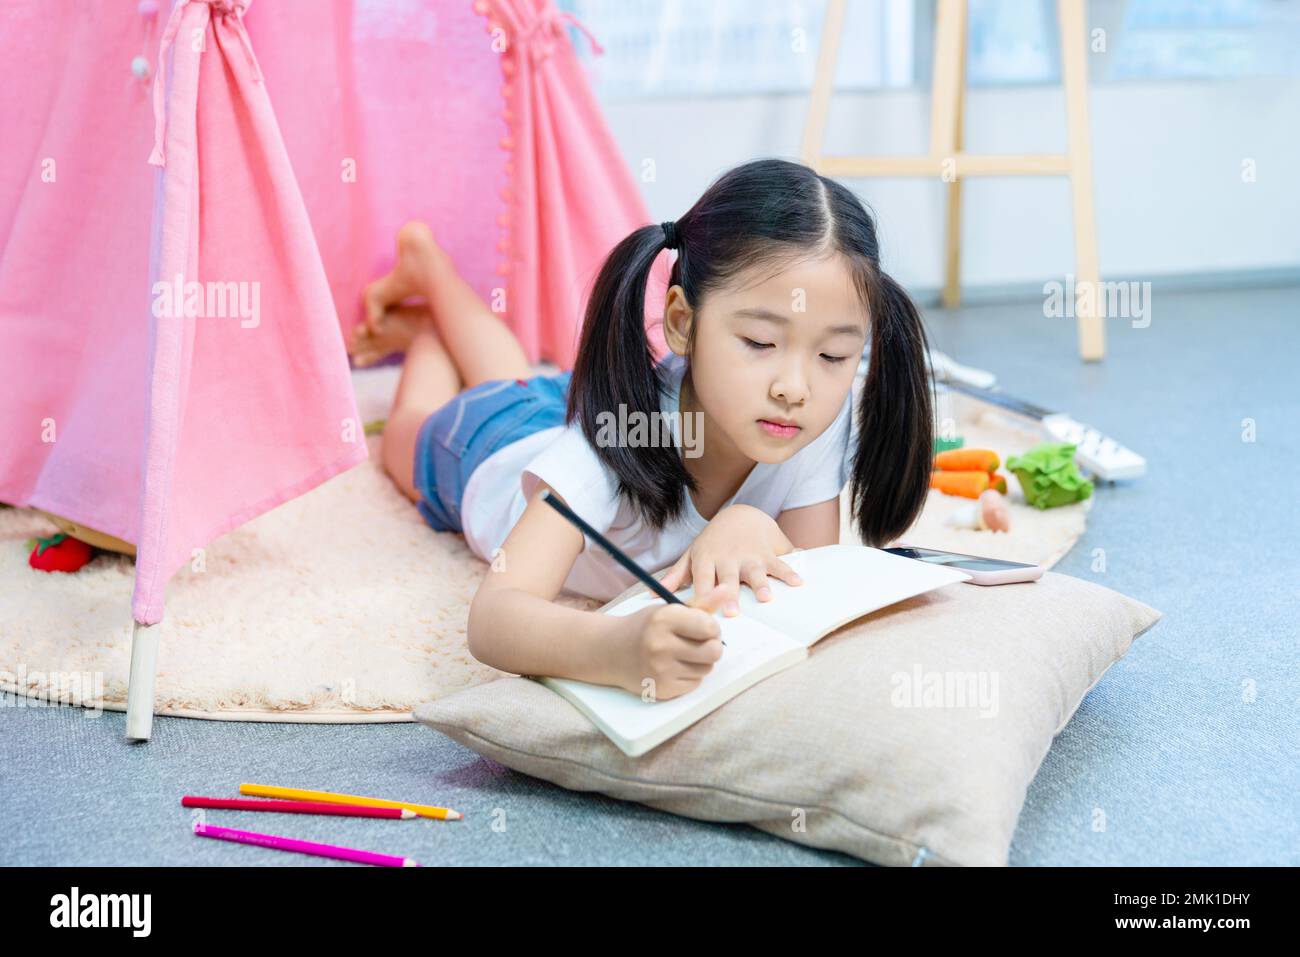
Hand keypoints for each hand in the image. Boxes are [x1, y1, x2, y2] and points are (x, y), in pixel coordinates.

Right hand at [609, 585, 729, 700]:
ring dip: (701, 662)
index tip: (703, 627)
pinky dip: (690, 676)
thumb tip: (727, 591)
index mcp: (664, 619)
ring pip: (707, 669)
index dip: (712, 627)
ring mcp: (660, 669)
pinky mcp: (662, 689)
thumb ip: (700, 603)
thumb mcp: (668, 609)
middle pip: (714, 651)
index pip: (710, 627)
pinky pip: (694, 684)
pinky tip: (675, 666)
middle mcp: (661, 645)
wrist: (610, 651)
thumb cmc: (644, 627)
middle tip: (701, 642)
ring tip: (685, 653)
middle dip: (713, 646)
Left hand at [658, 504, 802, 616]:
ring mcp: (749, 555)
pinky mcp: (768, 552)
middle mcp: (728, 558)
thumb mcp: (693, 554)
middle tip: (732, 611)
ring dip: (761, 584)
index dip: (701, 596)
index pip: (702, 580)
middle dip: (729, 594)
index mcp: (707, 559)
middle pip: (727, 578)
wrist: (741, 515)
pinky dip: (789, 572)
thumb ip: (677, 575)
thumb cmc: (713, 541)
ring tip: (766, 597)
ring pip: (755, 571)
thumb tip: (654, 596)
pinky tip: (797, 583)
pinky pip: (779, 563)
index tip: (701, 613)